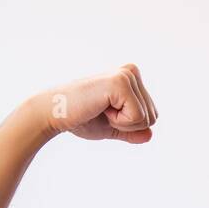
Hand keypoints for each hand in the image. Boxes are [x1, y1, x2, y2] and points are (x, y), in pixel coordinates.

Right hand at [38, 64, 157, 142]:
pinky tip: (100, 108)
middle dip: (128, 125)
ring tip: (100, 108)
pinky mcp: (120, 83)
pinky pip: (137, 117)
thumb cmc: (80, 119)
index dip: (129, 125)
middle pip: (153, 117)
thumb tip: (151, 135)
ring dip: (122, 123)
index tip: (106, 113)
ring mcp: (126, 75)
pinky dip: (119, 121)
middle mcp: (131, 72)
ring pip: (147, 118)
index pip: (152, 116)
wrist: (55, 114)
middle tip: (102, 112)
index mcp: (131, 78)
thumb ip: (131, 131)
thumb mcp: (112, 127)